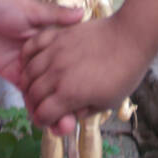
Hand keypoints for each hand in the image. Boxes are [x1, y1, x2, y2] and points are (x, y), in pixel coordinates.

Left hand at [0, 0, 84, 125]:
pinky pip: (25, 95)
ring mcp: (29, 69)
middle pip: (59, 86)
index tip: (91, 96)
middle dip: (67, 105)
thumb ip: (57, 16)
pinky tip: (43, 121)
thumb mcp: (35, 10)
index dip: (80, 82)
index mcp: (53, 43)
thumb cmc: (9, 4)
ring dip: (52, 112)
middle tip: (73, 121)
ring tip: (62, 127)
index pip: (70, 67)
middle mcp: (44, 60)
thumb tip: (81, 12)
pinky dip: (34, 108)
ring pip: (44, 95)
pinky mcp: (13, 75)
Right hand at [19, 12, 152, 133]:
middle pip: (32, 94)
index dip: (43, 121)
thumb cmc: (124, 73)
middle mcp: (57, 74)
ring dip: (28, 82)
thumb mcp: (107, 102)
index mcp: (69, 94)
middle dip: (34, 104)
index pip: (42, 114)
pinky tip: (32, 62)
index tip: (49, 120)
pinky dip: (27, 56)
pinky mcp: (58, 36)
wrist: (130, 37)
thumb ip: (84, 111)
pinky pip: (32, 46)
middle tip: (42, 104)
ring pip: (28, 72)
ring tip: (36, 85)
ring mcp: (55, 52)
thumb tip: (69, 115)